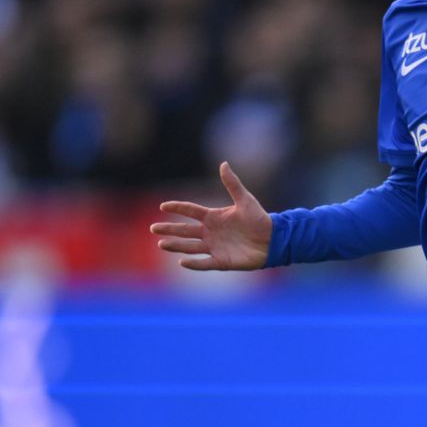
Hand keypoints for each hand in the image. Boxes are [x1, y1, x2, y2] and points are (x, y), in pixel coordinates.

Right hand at [151, 161, 271, 270]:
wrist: (273, 240)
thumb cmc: (259, 219)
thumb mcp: (245, 200)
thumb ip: (232, 184)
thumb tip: (224, 163)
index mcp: (213, 217)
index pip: (190, 211)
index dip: (177, 208)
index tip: (163, 206)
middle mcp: (210, 232)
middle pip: (185, 230)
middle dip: (169, 229)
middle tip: (153, 228)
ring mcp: (214, 247)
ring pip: (190, 246)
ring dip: (176, 245)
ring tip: (161, 244)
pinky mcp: (222, 261)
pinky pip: (204, 263)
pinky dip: (194, 263)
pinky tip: (182, 261)